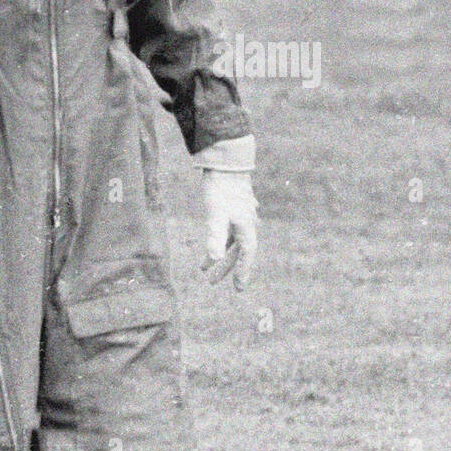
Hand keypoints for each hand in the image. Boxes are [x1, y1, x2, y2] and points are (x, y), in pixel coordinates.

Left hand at [201, 171, 257, 289]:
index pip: (246, 254)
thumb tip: (215, 258)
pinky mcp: (233, 207)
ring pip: (231, 241)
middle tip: (212, 282)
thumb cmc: (220, 188)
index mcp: (245, 226)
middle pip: (237, 251)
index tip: (238, 288)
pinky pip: (228, 230)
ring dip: (219, 255)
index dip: (242, 271)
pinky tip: (212, 243)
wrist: (226, 162)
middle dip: (226, 268)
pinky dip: (220, 240)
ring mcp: (240, 215)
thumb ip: (215, 235)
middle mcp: (246, 222)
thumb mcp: (215, 213)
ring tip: (203, 268)